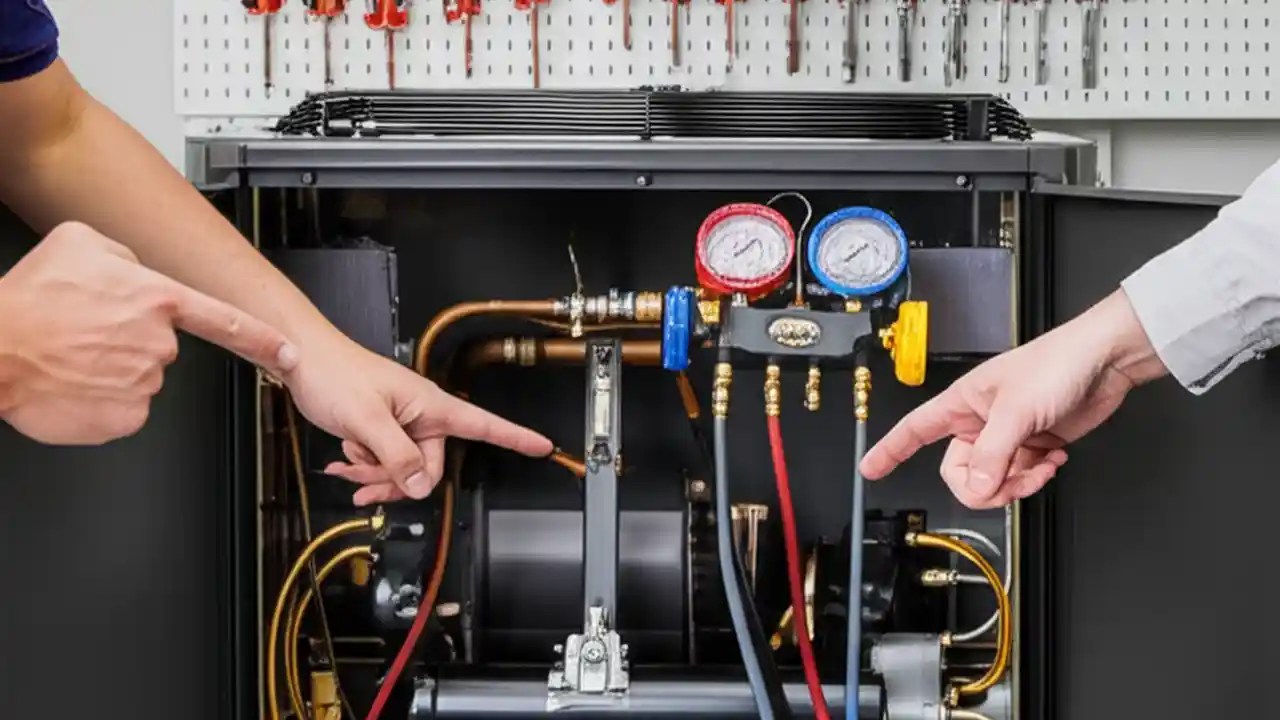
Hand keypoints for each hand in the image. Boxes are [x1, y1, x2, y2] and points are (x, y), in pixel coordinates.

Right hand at [0, 222, 296, 443]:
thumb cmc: (29, 298)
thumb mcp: (80, 243)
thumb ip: (126, 255)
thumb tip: (137, 269)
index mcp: (156, 300)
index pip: (226, 321)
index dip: (263, 339)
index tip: (289, 353)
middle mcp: (157, 344)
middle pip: (162, 347)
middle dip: (132, 341)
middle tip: (88, 331)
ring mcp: (143, 385)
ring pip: (141, 378)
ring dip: (113, 370)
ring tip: (73, 354)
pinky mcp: (123, 419)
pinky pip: (123, 409)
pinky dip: (101, 400)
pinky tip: (73, 382)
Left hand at [284, 337, 552, 505]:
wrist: (303, 359)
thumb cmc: (335, 372)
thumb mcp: (366, 420)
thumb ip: (397, 456)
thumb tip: (422, 486)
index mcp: (430, 406)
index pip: (484, 424)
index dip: (516, 437)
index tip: (542, 446)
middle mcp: (420, 415)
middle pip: (429, 466)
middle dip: (397, 478)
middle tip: (367, 478)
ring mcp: (400, 424)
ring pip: (403, 468)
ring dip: (374, 472)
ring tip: (350, 461)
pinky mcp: (380, 430)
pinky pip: (383, 461)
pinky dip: (362, 465)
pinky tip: (345, 459)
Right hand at [860, 290, 1167, 507]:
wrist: (1104, 361)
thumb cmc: (1057, 363)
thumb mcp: (1017, 411)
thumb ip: (992, 454)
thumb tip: (973, 486)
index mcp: (963, 404)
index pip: (914, 430)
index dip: (890, 450)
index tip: (871, 469)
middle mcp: (980, 421)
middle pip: (959, 471)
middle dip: (983, 484)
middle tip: (1005, 481)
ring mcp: (1008, 435)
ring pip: (992, 479)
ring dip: (1018, 482)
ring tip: (1040, 466)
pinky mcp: (1034, 444)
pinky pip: (1021, 476)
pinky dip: (1037, 476)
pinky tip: (1053, 458)